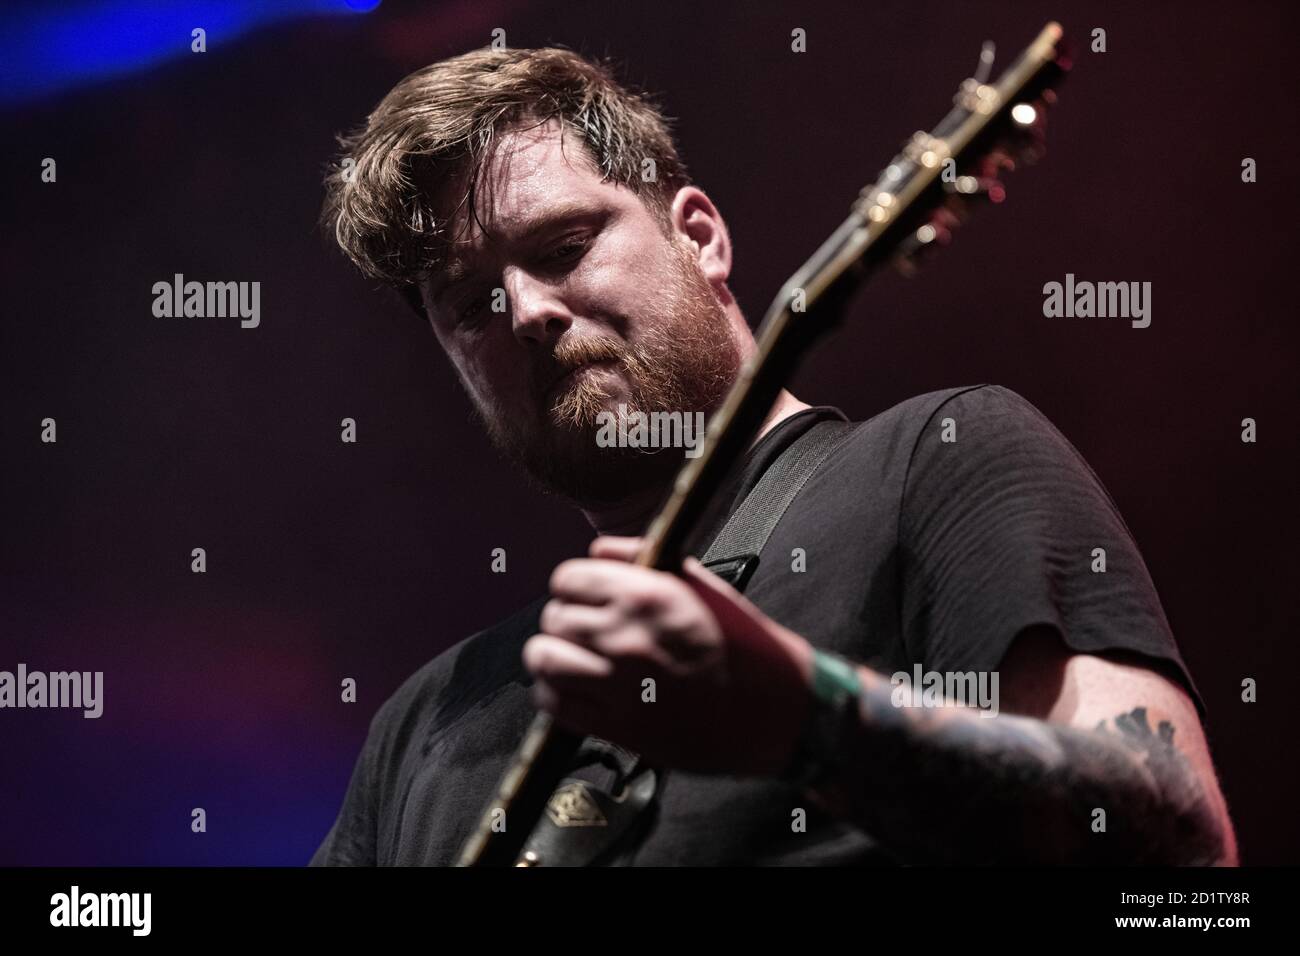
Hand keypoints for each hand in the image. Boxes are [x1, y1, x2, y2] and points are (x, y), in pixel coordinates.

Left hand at [522, 535, 814, 775]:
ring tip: (574, 658)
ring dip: (554, 655)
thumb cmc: (749, 647)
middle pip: (553, 618)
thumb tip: (599, 548)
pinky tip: (579, 689)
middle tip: (586, 630)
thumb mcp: (704, 584)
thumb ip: (643, 559)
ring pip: (543, 659)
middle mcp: (623, 636)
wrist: (778, 711)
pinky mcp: (617, 726)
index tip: (584, 594)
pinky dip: (558, 694)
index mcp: (645, 596)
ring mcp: (616, 684)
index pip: (568, 578)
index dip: (574, 585)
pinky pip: (555, 704)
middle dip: (567, 621)